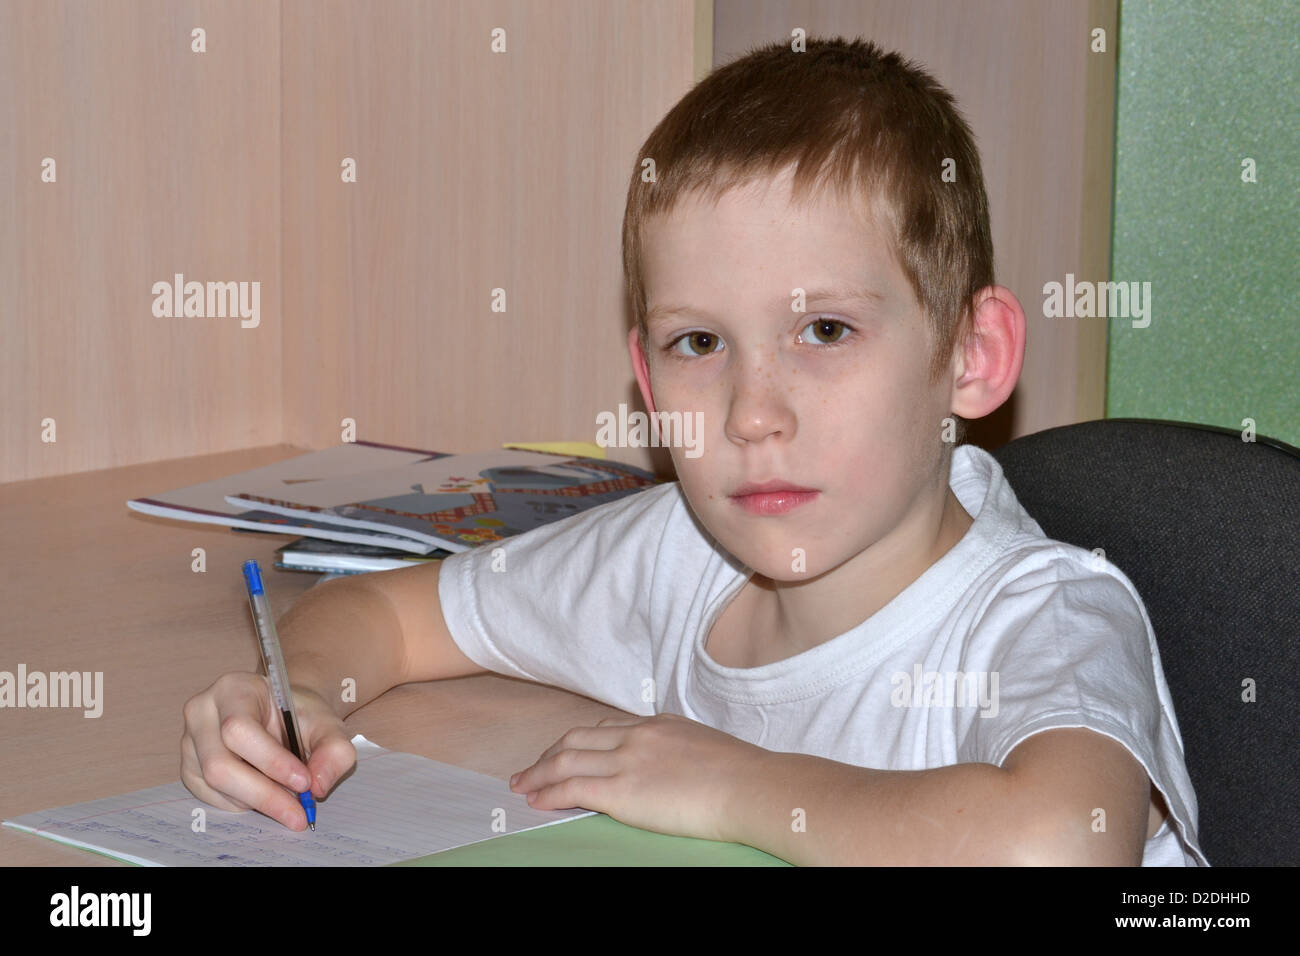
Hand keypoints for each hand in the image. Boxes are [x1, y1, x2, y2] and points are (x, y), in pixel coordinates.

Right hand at [180, 672, 354, 829]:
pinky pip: (211, 797)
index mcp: (234, 689)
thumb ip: (334, 751)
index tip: (304, 783)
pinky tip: (267, 794)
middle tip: (298, 813)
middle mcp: (202, 712)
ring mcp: (190, 742)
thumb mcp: (328, 725)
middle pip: (219, 764)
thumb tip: (317, 787)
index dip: (271, 761)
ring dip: (256, 800)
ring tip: (288, 800)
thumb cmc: (301, 717)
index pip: (239, 729)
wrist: (283, 716)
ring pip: (214, 785)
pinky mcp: (189, 768)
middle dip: (263, 794)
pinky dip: (244, 803)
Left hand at [508, 713, 764, 843]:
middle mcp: (638, 736)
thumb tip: (678, 770)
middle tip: (532, 767)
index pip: (606, 729)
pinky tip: (536, 800)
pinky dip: (549, 792)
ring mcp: (628, 761)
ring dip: (538, 772)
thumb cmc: (744, 777)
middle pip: (577, 737)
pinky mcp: (623, 791)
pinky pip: (573, 788)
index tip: (564, 752)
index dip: (579, 742)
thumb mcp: (708, 750)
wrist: (751, 786)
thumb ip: (682, 753)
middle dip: (550, 753)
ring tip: (522, 784)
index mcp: (659, 725)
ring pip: (566, 759)